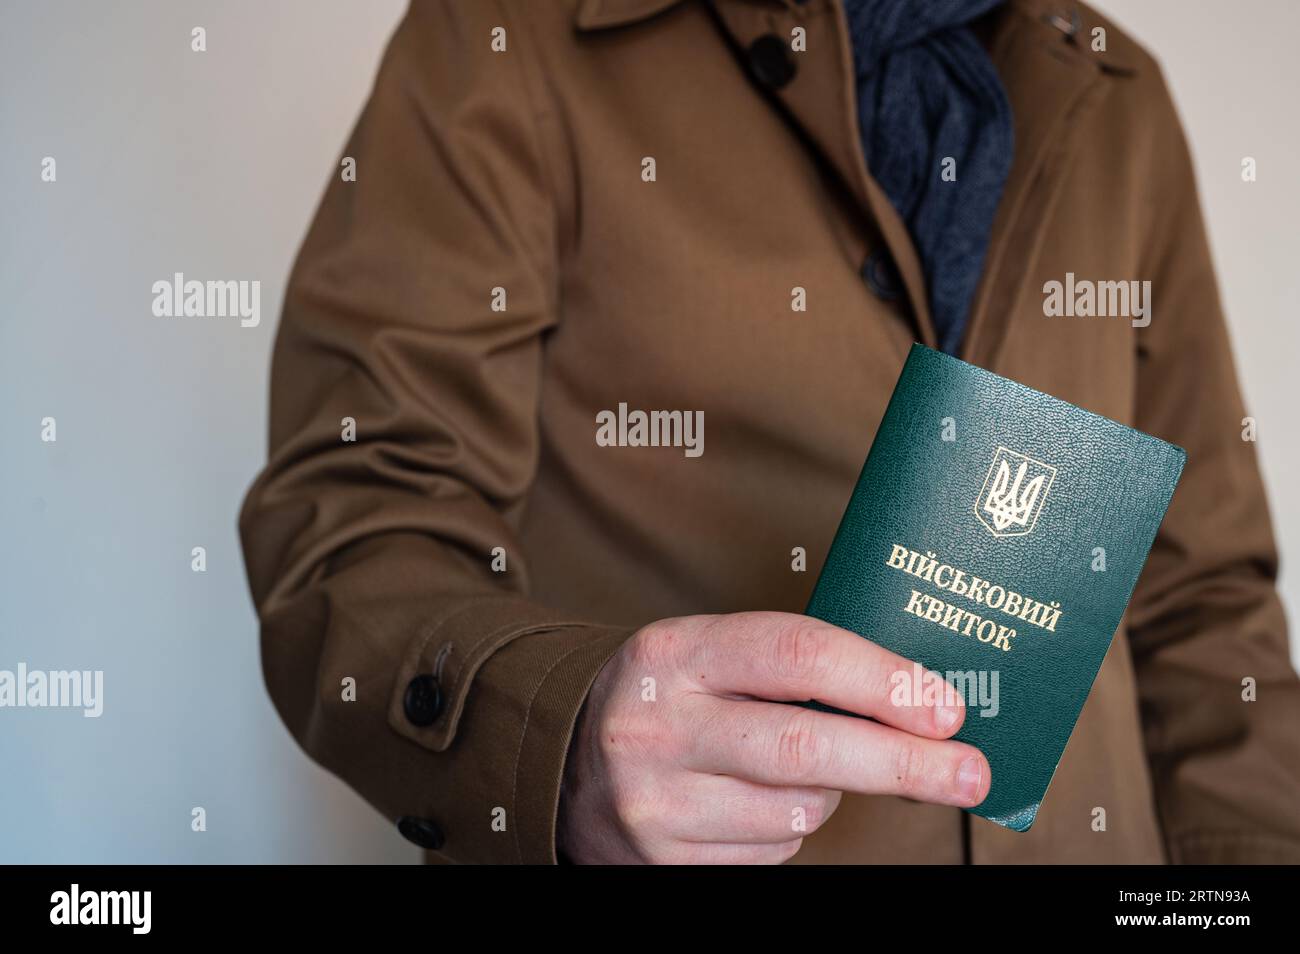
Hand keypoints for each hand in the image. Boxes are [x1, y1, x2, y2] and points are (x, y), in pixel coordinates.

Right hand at [557, 611, 989, 863]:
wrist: (563, 759)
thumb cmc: (670, 696)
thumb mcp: (711, 655)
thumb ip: (792, 667)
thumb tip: (914, 702)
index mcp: (678, 653)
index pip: (796, 654)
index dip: (881, 681)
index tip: (945, 707)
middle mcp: (659, 725)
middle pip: (806, 748)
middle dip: (903, 763)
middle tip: (969, 771)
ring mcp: (657, 800)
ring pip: (798, 809)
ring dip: (832, 795)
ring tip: (805, 769)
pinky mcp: (663, 860)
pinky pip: (772, 851)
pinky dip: (789, 828)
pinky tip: (757, 801)